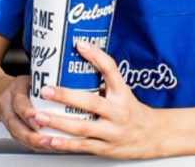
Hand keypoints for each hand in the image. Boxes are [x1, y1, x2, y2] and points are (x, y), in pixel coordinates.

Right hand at [0, 75, 56, 151]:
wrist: (6, 92)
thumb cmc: (26, 85)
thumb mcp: (36, 77)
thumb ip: (50, 82)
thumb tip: (73, 86)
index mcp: (15, 89)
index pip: (18, 101)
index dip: (27, 112)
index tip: (37, 117)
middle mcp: (9, 106)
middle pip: (15, 124)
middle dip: (32, 135)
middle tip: (48, 140)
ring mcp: (9, 120)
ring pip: (18, 135)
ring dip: (35, 143)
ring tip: (51, 145)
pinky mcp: (14, 131)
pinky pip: (23, 141)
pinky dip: (36, 146)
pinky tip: (49, 147)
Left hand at [33, 41, 166, 158]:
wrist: (153, 136)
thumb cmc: (131, 109)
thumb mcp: (122, 90)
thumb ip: (103, 78)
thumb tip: (78, 54)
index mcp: (122, 93)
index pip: (111, 70)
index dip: (96, 56)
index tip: (79, 44)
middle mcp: (118, 112)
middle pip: (91, 102)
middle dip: (66, 96)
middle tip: (46, 90)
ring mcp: (112, 131)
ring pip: (83, 128)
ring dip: (59, 123)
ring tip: (41, 117)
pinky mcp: (106, 148)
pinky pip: (83, 146)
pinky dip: (65, 144)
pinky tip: (51, 140)